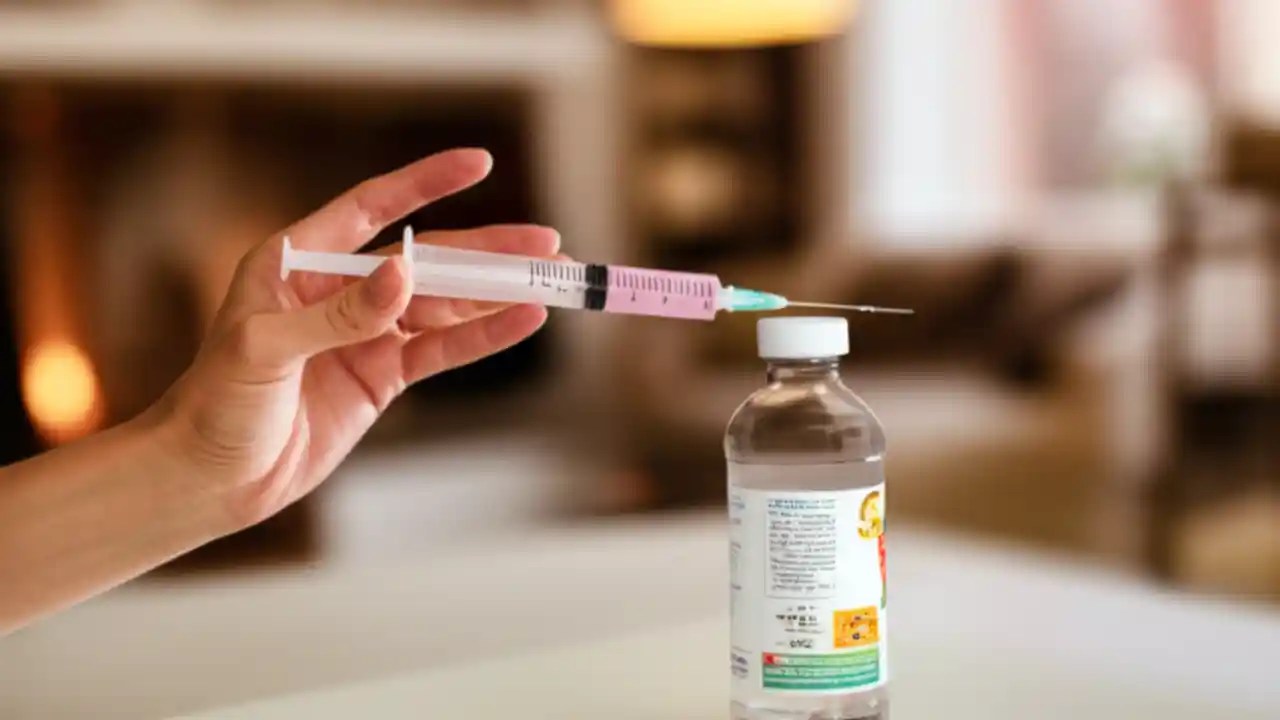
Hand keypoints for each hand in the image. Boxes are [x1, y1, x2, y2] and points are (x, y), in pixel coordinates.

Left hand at [159, 149, 555, 529]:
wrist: (208, 480)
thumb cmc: (214, 406)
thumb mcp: (266, 351)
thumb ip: (339, 314)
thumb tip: (404, 273)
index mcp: (298, 263)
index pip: (372, 207)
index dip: (425, 184)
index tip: (480, 164)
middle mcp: (336, 290)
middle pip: (426, 260)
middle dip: (487, 250)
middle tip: (547, 244)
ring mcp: (364, 334)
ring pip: (443, 304)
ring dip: (496, 292)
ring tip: (553, 281)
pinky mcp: (381, 376)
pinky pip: (440, 350)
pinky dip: (482, 336)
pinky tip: (523, 320)